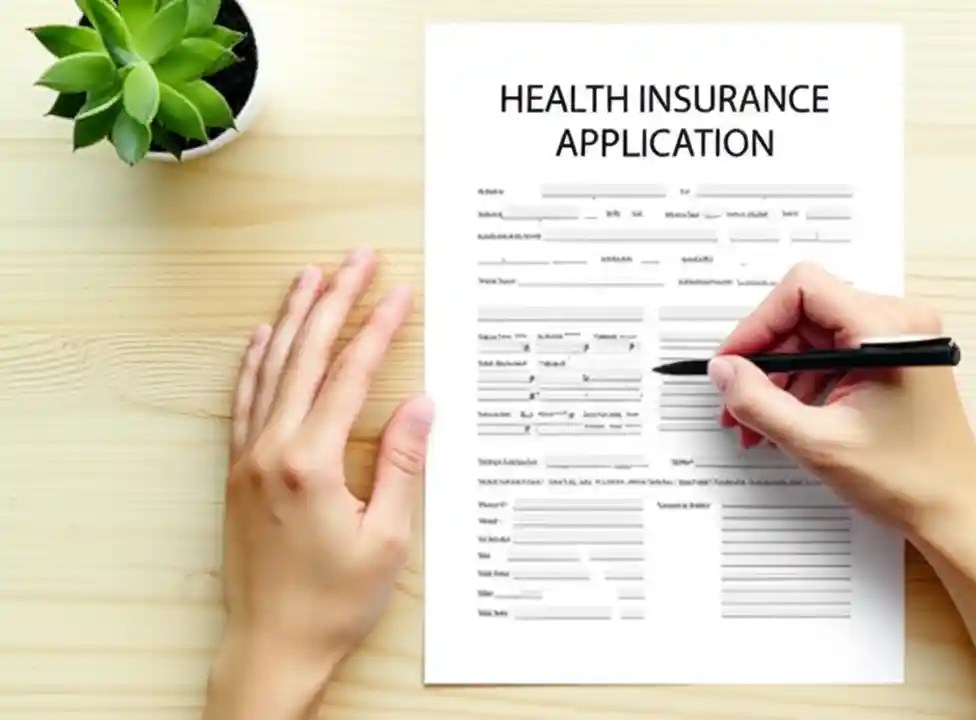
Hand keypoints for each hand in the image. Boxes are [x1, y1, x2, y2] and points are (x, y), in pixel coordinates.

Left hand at [205, 247, 432, 719]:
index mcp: (311, 462)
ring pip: (271, 369)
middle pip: (306, 356)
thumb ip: (402, 466)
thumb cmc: (331, 602)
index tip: (398, 291)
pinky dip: (255, 363)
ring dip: (293, 319)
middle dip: (334, 300)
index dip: (377, 327)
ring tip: (311, 276)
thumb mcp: (386, 539)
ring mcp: (249, 458)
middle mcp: (272, 449)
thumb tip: (421, 407)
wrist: (271, 647)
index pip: (350, 375)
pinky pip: (245, 401)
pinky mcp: (238, 473)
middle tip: (356, 258)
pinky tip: (262, 339)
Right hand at [711, 262, 975, 539]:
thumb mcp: (817, 441)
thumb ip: (759, 402)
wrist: (953, 512)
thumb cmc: (910, 478)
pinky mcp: (890, 360)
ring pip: (813, 337)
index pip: (803, 289)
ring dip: (778, 377)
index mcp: (888, 329)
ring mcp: (896, 341)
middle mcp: (897, 323)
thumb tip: (725, 371)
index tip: (734, 359)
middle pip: (805, 313)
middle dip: (764, 358)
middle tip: (736, 397)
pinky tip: (785, 419)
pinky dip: (801, 384)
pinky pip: (831, 356)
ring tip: (755, 420)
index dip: (758, 323)